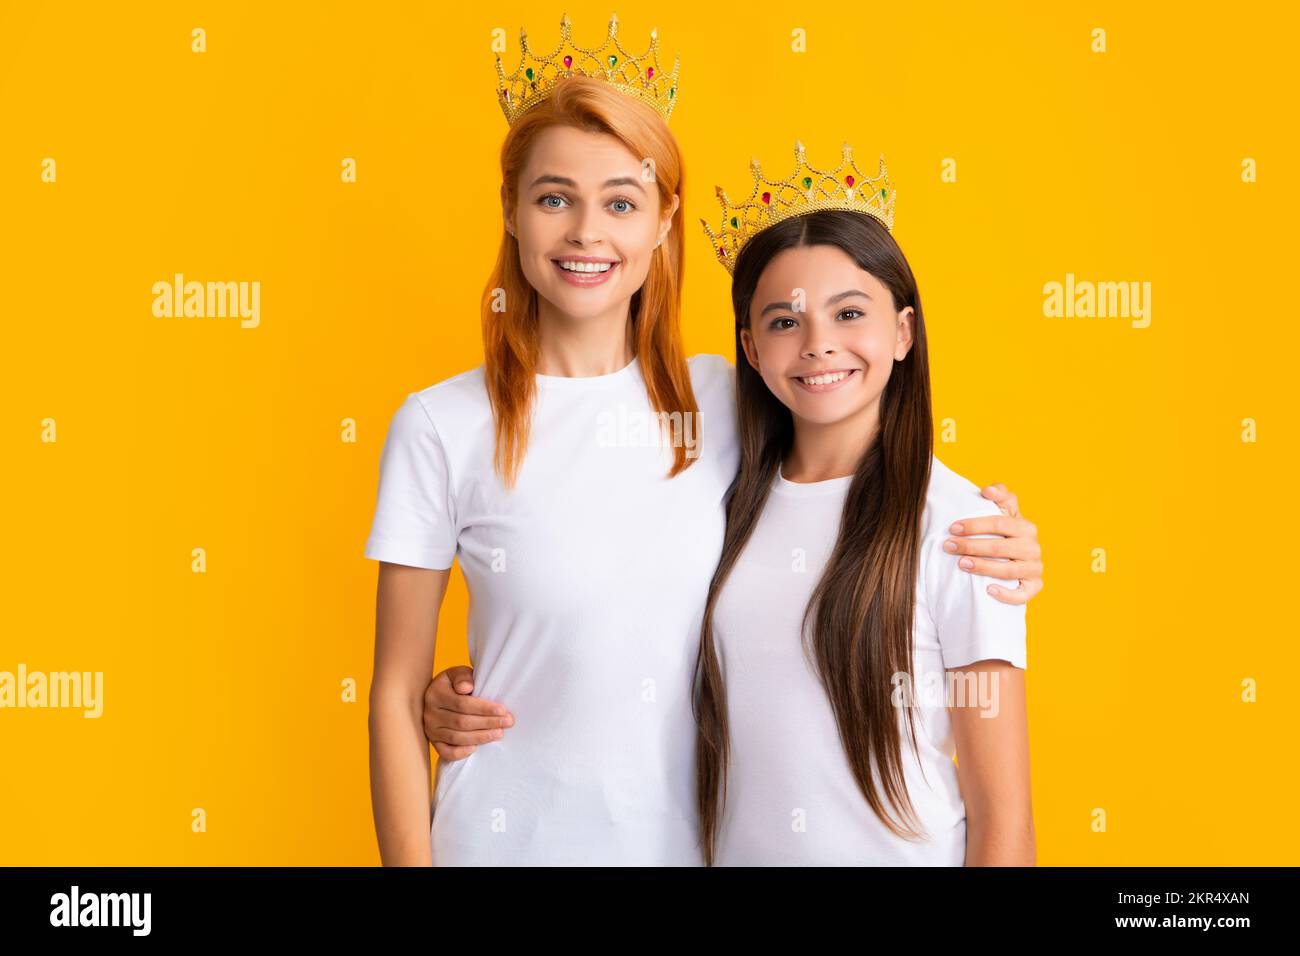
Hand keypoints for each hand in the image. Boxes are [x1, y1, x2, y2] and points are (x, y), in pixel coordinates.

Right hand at [421, 665, 513, 760]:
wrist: (439, 695)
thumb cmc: (454, 684)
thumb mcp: (457, 674)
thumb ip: (462, 677)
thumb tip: (466, 688)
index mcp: (436, 694)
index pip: (462, 704)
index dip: (483, 708)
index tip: (502, 710)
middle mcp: (430, 714)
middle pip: (461, 722)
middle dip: (487, 723)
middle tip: (507, 722)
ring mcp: (431, 730)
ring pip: (456, 737)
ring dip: (480, 737)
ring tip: (499, 734)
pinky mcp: (434, 742)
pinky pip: (445, 752)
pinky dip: (460, 752)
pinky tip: (475, 749)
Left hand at [944, 483, 1043, 605]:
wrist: (1017, 560)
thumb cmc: (1004, 534)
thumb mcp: (1004, 512)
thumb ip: (1000, 496)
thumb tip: (987, 490)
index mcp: (1026, 526)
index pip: (1000, 523)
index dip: (975, 525)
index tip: (953, 527)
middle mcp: (1033, 547)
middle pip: (1001, 547)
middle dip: (972, 546)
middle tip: (949, 546)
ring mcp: (1034, 568)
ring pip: (1009, 570)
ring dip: (983, 567)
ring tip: (961, 564)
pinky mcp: (1034, 587)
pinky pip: (1023, 594)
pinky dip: (1006, 594)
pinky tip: (987, 590)